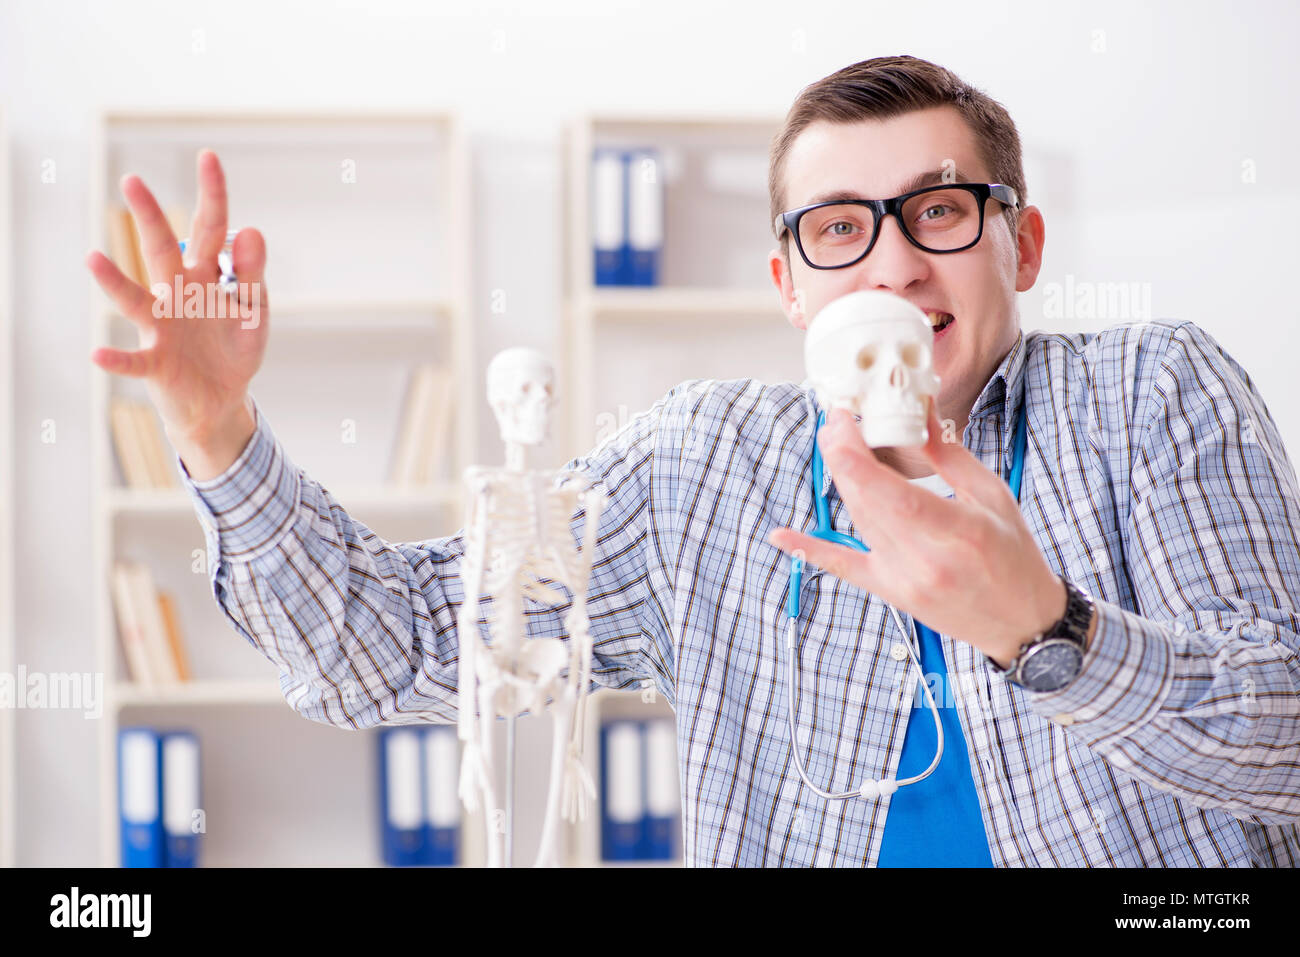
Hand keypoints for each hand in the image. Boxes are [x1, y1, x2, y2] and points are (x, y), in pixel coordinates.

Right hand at [85, 149, 268, 445]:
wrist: (220, 401)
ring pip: (136, 300)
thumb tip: (253, 230)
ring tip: (93, 259)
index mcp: (207, 277)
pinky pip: (133, 360)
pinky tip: (98, 353)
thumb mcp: (254, 313)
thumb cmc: (233, 349)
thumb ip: (254, 277)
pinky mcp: (156, 363)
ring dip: (114, 282)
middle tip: (132, 181)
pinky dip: (116, 358)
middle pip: (162, 250)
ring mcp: (163, 328)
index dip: (212, 195)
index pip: (210, 228)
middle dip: (149, 217)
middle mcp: (178, 294)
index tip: (208, 156)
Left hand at [768, 397, 1066, 665]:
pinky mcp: (891, 592)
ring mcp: (903, 580)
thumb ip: (949, 456)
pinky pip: (844, 567)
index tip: (842, 421)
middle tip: (835, 421)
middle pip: (865, 501)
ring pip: (857, 520)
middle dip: (842, 455)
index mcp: (958, 532)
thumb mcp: (993, 497)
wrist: (1023, 623)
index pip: (891, 492)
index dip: (856, 455)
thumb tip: (920, 410)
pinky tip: (780, 536)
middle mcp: (924, 560)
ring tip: (836, 445)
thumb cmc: (1016, 557)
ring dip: (842, 480)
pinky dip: (810, 549)